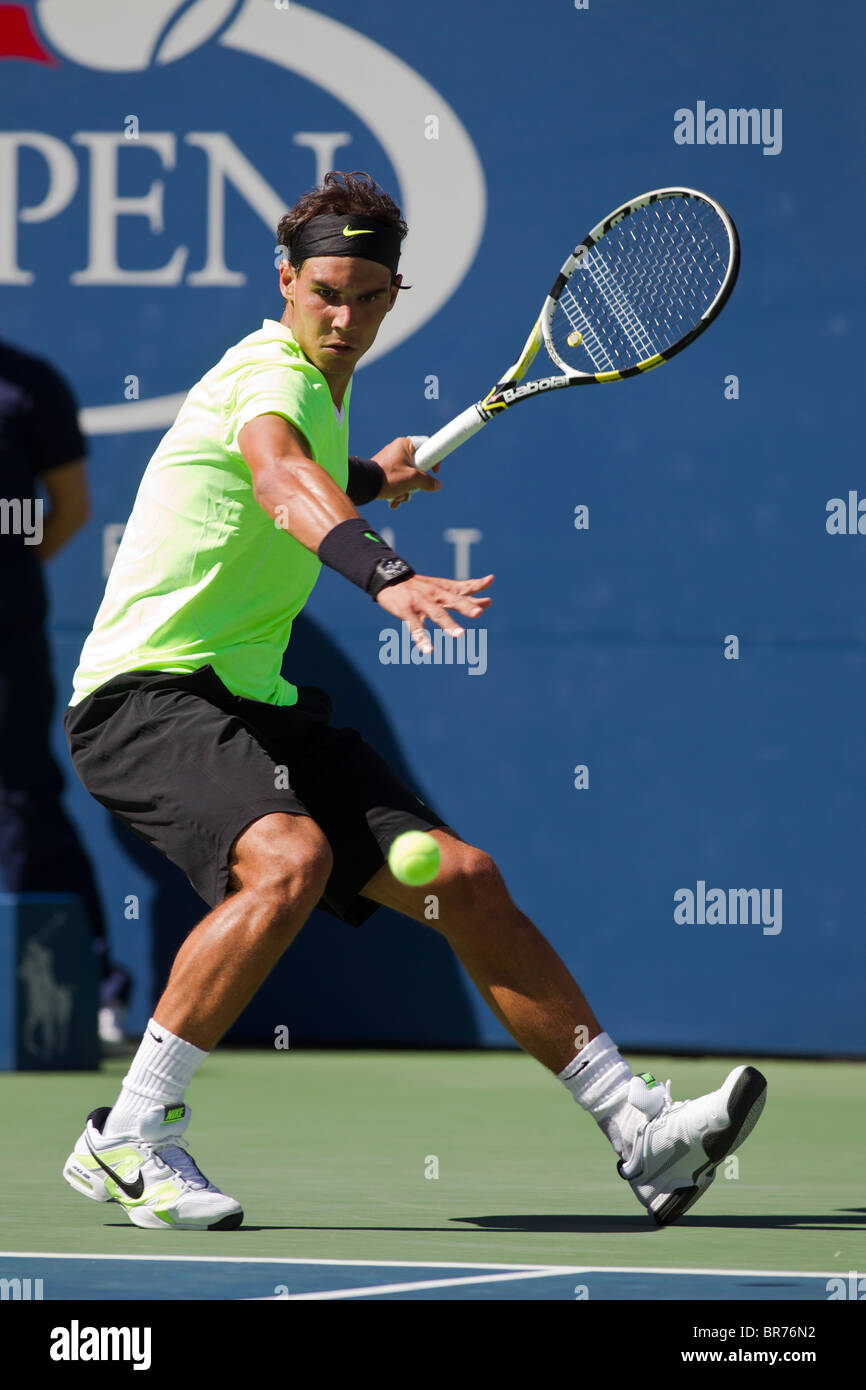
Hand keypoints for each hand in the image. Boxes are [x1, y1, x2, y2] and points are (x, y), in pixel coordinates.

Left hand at [371, 436, 441, 508]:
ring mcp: (391, 461)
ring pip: (408, 476)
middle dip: (416, 483)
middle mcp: (398, 450)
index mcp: (405, 444)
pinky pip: (398, 480)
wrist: (363, 485)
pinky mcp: (385, 471)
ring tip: (398, 497)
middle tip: (412, 488)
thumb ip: (427, 481)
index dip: (434, 459)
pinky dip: (398, 491)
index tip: (434, 472)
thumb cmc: (388, 477)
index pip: (427, 446)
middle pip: (418, 466)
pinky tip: (393, 501)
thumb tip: (437, 485)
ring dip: (406, 491)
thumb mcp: (412, 479)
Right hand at [374, 572, 493, 651]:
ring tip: (459, 634)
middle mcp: (435, 595)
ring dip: (448, 623)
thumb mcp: (443, 588)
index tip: (489, 601)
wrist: (390, 578)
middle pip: (453, 600)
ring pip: (437, 613)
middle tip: (478, 613)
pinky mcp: (407, 611)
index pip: (464, 589)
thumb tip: (489, 601)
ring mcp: (421, 603)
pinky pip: (415, 626)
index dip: (477, 590)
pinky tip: (428, 650)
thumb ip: (466, 595)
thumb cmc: (420, 586)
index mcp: (444, 589)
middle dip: (465, 606)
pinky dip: (422, 638)